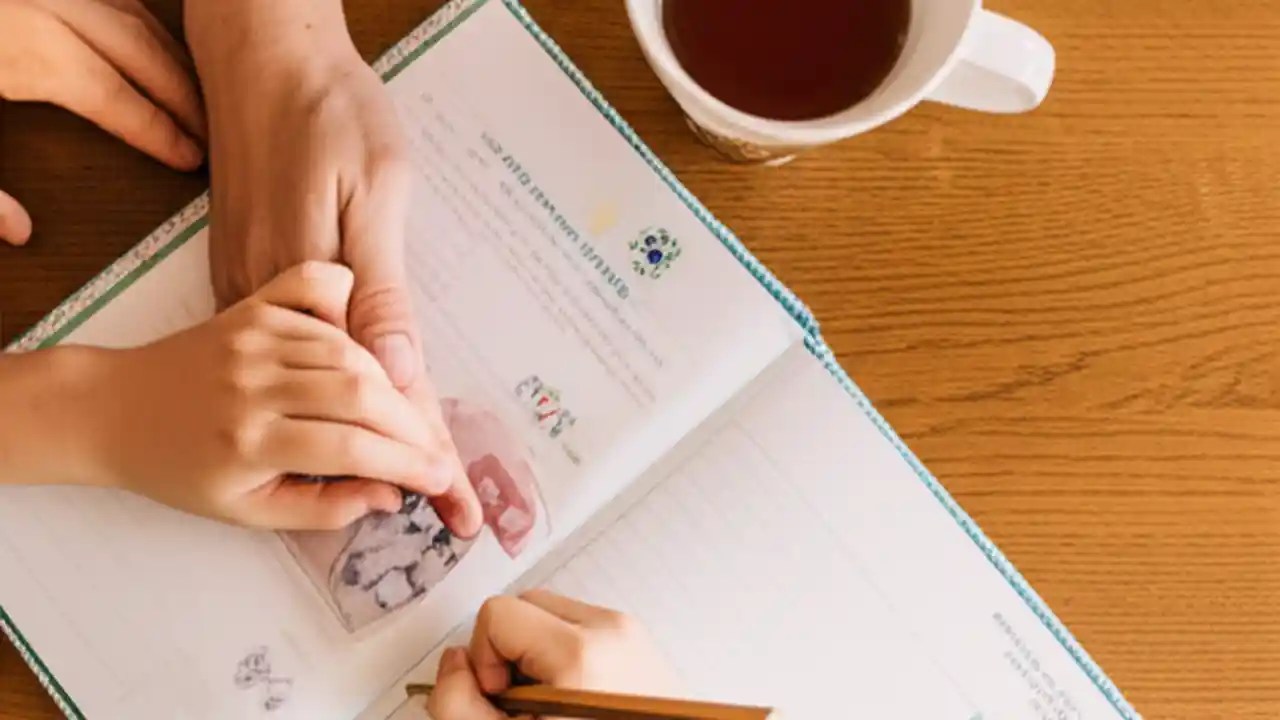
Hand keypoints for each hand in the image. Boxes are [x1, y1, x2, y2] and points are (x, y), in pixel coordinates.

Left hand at [0, 0, 203, 244]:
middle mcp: (41, 3)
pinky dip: (131, 20)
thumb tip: (18, 230)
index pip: (113, 94)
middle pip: (137, 45)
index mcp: (23, 47)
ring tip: (188, 90)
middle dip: (181, 90)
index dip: (157, 129)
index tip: (191, 157)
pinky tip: (140, 45)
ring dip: (165, 50)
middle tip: (210, 130)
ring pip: (127, 8)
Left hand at [82, 262, 457, 529]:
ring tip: (405, 416)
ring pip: (350, 350)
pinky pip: (322, 300)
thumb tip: (388, 495)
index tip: (437, 478)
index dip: (407, 463)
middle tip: (433, 448)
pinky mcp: (252, 309)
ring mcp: (253, 339)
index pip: (351, 447)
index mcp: (249, 442)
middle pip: (362, 393)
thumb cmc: (180, 468)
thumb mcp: (247, 511)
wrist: (114, 410)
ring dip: (391, 384)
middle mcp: (253, 385)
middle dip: (411, 424)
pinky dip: (358, 327)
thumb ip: (322, 508)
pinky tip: (373, 359)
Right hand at [184, 0, 481, 536]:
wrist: (261, 60)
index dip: (421, 451)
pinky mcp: (243, 286)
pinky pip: (294, 366)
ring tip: (417, 483)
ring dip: (372, 442)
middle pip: (349, 410)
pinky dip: (334, 400)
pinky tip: (359, 422)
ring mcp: (249, 300)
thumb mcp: (369, 190)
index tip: (458, 504)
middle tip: (455, 506)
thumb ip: (378, 289)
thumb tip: (398, 375)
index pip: (378, 394)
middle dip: (407, 463)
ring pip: (318, 394)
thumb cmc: (327, 115)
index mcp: (306, 284)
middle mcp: (270, 308)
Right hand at [429, 590, 679, 719]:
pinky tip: (573, 703)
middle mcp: (613, 630)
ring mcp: (632, 634)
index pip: (498, 612)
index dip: (483, 658)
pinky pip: (583, 630)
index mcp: (582, 652)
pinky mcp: (642, 644)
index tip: (501, 699)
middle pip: (526, 604)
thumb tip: (455, 664)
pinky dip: (566, 659)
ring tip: (550, 708)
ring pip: (553, 616)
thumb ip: (459, 703)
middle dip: (508, 651)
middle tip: (521, 706)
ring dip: (537, 656)